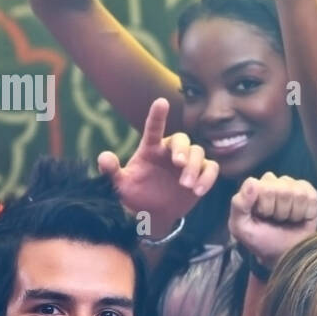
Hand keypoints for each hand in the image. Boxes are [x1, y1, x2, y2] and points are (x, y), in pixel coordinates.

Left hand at [98, 98, 218, 238]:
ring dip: (194, 167)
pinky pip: (211, 168)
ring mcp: (188, 162)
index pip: (154, 128)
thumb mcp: (120, 185)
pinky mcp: (201, 173)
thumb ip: (111, 172)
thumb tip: (104, 157)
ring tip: (185, 186)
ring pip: (198, 152)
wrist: (153, 213)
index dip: (158, 115)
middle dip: (182, 150)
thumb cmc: (136, 195)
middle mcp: (170, 151)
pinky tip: (198, 191)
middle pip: (182, 139)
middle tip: (178, 164)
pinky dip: (207, 178)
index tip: (161, 102)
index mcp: (150, 148)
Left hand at [228, 173, 316, 267]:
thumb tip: (252, 182)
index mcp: (256, 187)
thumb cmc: (262, 240)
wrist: (285, 255)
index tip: (263, 217)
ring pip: (298, 194)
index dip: (265, 206)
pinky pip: (311, 198)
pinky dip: (306, 213)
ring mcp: (294, 187)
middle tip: (276, 221)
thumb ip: (239, 204)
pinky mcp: (311, 194)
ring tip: (287, 221)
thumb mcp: (241, 227)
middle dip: (279, 211)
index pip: (262, 186)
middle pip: (282, 189)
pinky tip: (300, 218)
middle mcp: (275, 183)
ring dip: (293, 214)